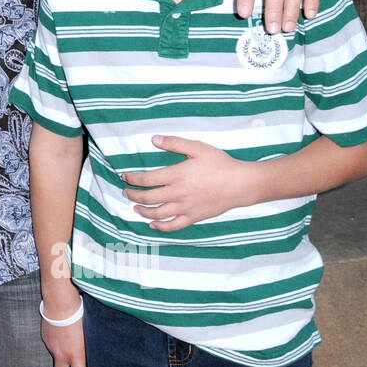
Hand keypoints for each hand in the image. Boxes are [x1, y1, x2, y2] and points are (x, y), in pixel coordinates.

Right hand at [41, 293, 87, 366]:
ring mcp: (52, 346)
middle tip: (75, 365)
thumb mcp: (90, 334)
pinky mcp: (46, 338)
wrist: (60, 303)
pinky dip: (57, 343)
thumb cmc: (79, 316)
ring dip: (62, 356)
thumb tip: (97, 355)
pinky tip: (63, 333)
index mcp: (76, 355)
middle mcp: (62, 354)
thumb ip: (91, 348)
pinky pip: (52, 345)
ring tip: (69, 344)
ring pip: (56, 358)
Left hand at [121, 136, 253, 230]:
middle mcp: (177, 194)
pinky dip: (160, 227)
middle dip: (133, 196)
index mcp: (176, 176)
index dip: (132, 179)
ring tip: (135, 208)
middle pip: (147, 198)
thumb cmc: (220, 164)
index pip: (146, 180)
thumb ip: (174, 143)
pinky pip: (173, 226)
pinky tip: (153, 225)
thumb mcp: (197, 148)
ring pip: (157, 214)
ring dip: (142, 211)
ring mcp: (185, 208)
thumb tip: (153, 139)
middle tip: (126, 193)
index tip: (125, 177)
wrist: (241, 184)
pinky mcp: (194, 217)